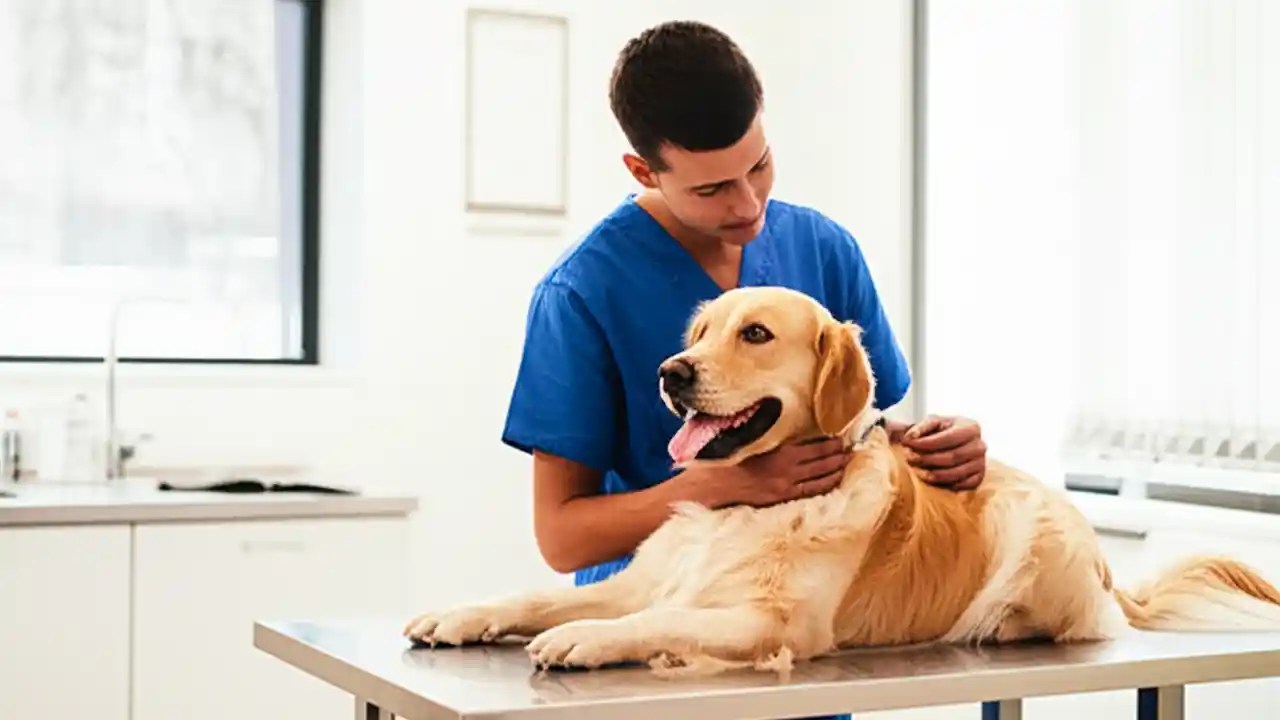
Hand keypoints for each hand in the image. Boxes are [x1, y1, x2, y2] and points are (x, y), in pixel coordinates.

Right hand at [684, 438, 851, 508]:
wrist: (714, 484)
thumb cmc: (731, 460)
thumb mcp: (752, 442)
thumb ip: (772, 438)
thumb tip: (789, 431)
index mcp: (780, 452)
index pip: (814, 447)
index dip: (830, 443)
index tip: (841, 437)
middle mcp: (786, 469)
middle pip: (821, 461)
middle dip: (838, 455)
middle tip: (851, 449)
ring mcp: (785, 486)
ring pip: (819, 478)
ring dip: (835, 470)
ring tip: (847, 463)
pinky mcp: (781, 498)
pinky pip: (810, 493)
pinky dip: (824, 486)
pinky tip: (833, 482)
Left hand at [901, 415, 985, 489]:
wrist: (957, 441)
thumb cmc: (944, 430)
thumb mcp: (933, 422)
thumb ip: (921, 427)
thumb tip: (911, 437)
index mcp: (971, 427)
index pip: (947, 438)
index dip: (925, 443)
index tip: (908, 444)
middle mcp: (980, 446)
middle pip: (951, 457)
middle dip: (927, 459)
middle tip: (910, 458)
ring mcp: (981, 463)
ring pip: (955, 474)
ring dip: (933, 474)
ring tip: (917, 470)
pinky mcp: (979, 477)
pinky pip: (962, 485)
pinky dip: (944, 484)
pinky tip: (930, 478)